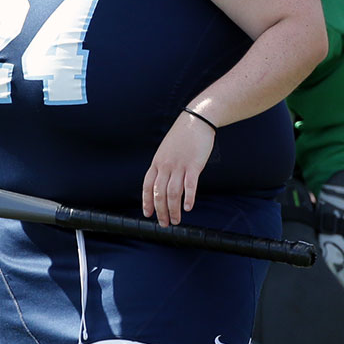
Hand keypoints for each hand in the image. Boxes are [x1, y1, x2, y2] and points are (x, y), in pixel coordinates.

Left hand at [142, 110, 215, 225]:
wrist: (196, 120)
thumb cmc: (183, 136)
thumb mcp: (166, 150)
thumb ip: (163, 165)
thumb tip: (163, 181)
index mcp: (157, 163)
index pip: (147, 186)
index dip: (146, 202)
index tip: (148, 214)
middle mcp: (165, 166)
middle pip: (159, 193)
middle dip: (160, 211)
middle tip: (164, 223)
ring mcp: (179, 166)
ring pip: (173, 193)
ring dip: (173, 209)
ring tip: (176, 220)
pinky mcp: (194, 165)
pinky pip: (189, 185)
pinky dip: (188, 198)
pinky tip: (188, 207)